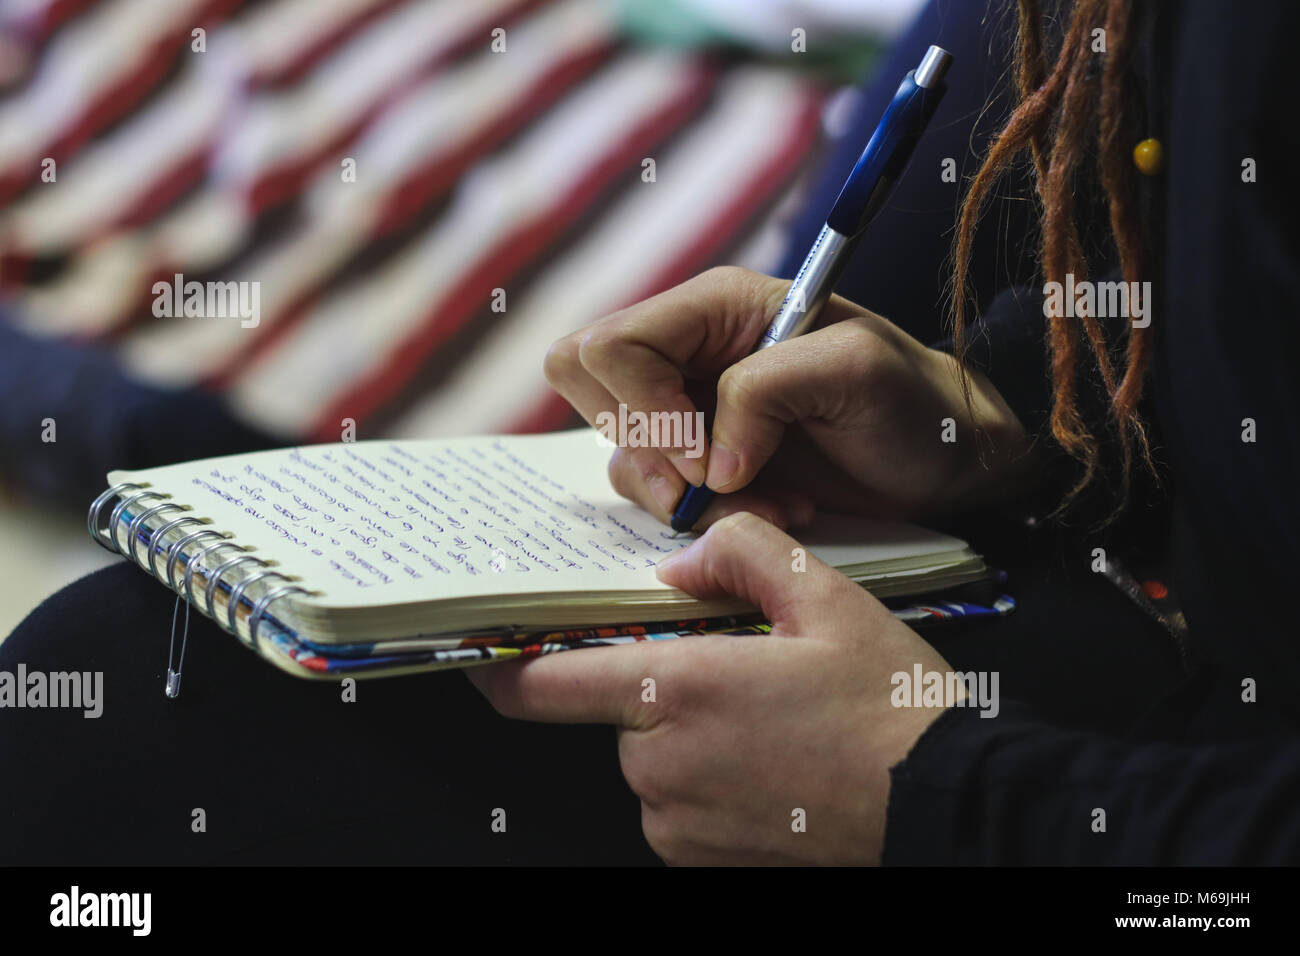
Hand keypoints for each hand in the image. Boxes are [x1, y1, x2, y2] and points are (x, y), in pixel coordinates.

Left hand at [466, 512, 956, 864]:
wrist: (949, 809)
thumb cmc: (890, 707)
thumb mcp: (827, 599)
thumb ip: (740, 554)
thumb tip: (682, 557)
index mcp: (679, 691)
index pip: (546, 685)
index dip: (500, 667)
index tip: (480, 650)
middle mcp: (662, 766)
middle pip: (619, 712)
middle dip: (662, 686)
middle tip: (743, 674)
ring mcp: (678, 825)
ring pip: (652, 760)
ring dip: (691, 737)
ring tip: (777, 727)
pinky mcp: (701, 861)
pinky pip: (678, 807)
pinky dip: (710, 782)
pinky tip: (777, 769)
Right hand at [544, 266, 1035, 529]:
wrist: (945, 458)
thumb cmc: (913, 399)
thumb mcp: (855, 369)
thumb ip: (765, 391)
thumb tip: (705, 465)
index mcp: (713, 308)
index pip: (612, 346)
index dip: (644, 408)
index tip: (703, 458)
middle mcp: (686, 352)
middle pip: (584, 383)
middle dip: (643, 448)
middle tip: (710, 479)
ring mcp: (687, 409)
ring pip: (619, 452)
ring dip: (683, 496)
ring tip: (769, 499)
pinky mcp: (698, 463)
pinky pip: (653, 493)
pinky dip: (702, 517)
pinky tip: (772, 508)